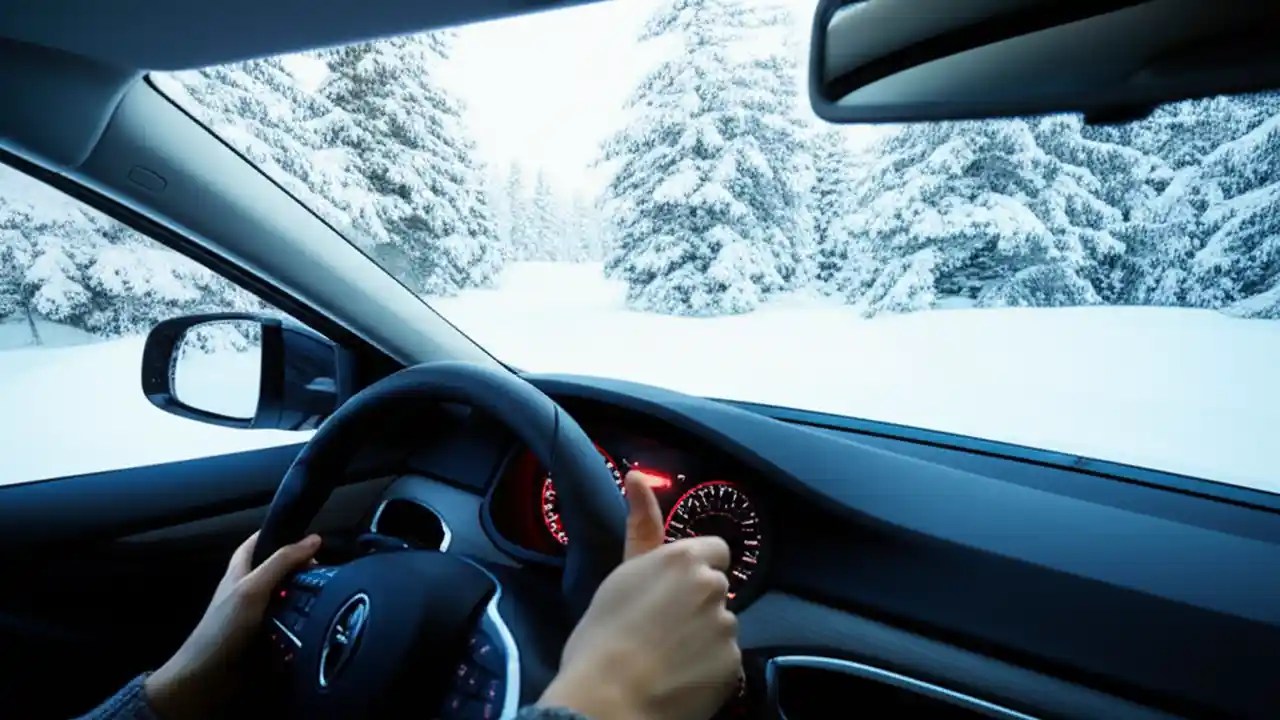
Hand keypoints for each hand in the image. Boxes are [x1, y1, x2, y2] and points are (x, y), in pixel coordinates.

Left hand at [144, 531, 320, 718]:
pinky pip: (291, 616)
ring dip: (306, 593)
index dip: (286, 534)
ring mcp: (259, 609)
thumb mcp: (253, 587)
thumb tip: (315, 538)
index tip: (314, 538)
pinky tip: (319, 616)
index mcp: (241, 566)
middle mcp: (251, 583)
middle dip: (303, 566)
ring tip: (331, 592)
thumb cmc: (226, 625)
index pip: (264, 538)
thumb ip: (282, 561)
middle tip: (327, 572)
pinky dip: (304, 615)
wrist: (208, 674)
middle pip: (282, 566)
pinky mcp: (268, 630)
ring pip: (289, 592)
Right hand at [538, 471, 740, 719]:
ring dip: (702, 636)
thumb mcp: (620, 575)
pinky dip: (707, 667)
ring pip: (720, 625)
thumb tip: (638, 475)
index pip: (713, 550)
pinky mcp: (732, 664)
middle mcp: (712, 586)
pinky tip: (679, 679)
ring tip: (665, 658)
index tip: (669, 591)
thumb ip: (640, 528)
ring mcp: (726, 627)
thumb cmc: (601, 638)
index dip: (693, 570)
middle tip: (660, 627)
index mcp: (682, 559)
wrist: (608, 700)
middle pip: (716, 588)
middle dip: (698, 603)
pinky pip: (723, 660)